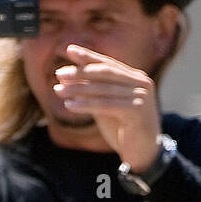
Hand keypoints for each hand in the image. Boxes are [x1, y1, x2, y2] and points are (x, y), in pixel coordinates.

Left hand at [54, 45, 160, 169]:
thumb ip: (95, 92)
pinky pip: (106, 105)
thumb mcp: (106, 106)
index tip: (69, 49)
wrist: (142, 151)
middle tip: (59, 74)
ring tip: (58, 91)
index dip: (89, 56)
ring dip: (78, 89)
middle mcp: (140, 82)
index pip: (108, 63)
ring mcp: (141, 95)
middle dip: (81, 72)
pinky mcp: (137, 110)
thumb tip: (71, 78)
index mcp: (135, 77)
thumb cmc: (123, 128)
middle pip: (106, 72)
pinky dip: (86, 105)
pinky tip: (70, 105)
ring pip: (104, 89)